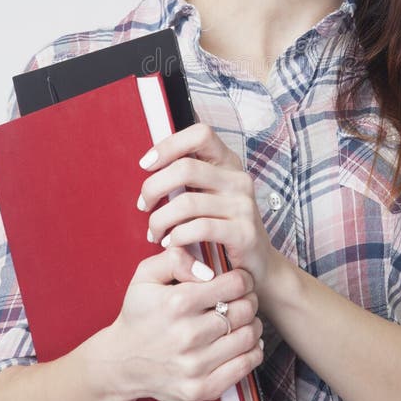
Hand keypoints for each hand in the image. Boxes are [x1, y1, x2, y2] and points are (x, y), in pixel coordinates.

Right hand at [107, 247, 262, 400]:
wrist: (121, 363)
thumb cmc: (138, 314)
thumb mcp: (145, 276)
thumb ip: (175, 259)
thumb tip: (207, 268)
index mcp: (177, 303)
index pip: (235, 285)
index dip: (243, 278)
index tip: (239, 280)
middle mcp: (187, 335)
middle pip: (245, 310)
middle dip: (249, 300)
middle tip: (243, 299)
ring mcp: (195, 366)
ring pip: (248, 337)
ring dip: (252, 325)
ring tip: (243, 320)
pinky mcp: (201, 389)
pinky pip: (245, 367)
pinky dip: (253, 352)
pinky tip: (244, 343)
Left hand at [137, 122, 275, 288]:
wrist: (257, 265)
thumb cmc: (222, 229)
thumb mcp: (208, 196)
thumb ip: (187, 180)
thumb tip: (150, 165)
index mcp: (228, 163)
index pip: (201, 134)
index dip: (169, 144)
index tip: (146, 163)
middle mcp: (238, 180)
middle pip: (186, 168)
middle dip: (153, 187)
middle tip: (143, 206)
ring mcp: (243, 206)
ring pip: (187, 203)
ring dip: (160, 220)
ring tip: (154, 233)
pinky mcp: (244, 233)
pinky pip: (199, 229)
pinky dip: (177, 237)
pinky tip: (170, 243)